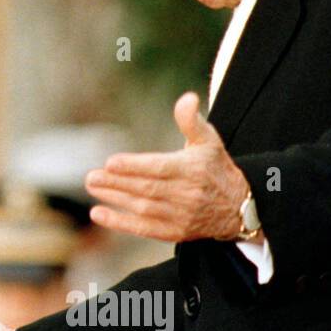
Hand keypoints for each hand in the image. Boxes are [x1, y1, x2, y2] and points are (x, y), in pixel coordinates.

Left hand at [85, 91, 250, 242]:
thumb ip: (191, 121)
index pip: (160, 168)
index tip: (111, 162)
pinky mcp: (174, 232)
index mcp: (193, 170)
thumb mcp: (208, 141)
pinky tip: (98, 213)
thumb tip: (187, 98)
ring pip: (142, 208)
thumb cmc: (216, 168)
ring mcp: (180, 215)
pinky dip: (120, 222)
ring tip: (94, 187)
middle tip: (92, 177)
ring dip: (115, 198)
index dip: (134, 166)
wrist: (239, 208)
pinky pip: (143, 228)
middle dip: (117, 183)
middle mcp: (187, 194)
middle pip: (146, 189)